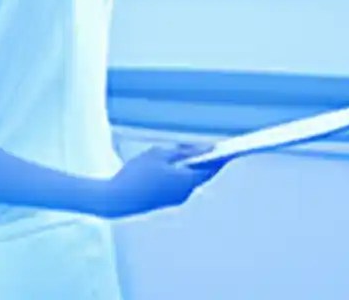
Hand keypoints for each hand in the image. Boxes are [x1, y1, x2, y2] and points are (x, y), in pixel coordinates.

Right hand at [102, 144, 221, 218]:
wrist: (117, 199)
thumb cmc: (137, 173)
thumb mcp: (160, 154)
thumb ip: (185, 151)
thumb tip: (205, 148)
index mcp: (186, 181)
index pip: (212, 168)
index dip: (222, 157)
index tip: (231, 147)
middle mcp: (186, 193)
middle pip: (204, 174)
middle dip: (210, 161)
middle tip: (216, 147)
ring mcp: (177, 199)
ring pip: (193, 180)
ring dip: (196, 168)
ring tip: (200, 153)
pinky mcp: (168, 202)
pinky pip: (182, 185)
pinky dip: (185, 174)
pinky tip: (182, 165)